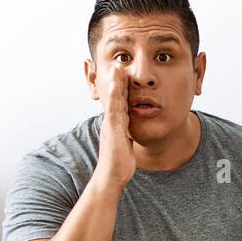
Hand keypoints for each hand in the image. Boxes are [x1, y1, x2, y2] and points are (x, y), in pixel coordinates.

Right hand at [97, 62, 136, 189]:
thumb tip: (130, 139)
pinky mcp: (112, 128)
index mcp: (116, 125)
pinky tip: (117, 83)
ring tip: (117, 66)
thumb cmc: (119, 165)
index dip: (122, 90)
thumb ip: (127, 140)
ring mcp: (111, 124)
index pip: (120, 103)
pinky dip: (115, 94)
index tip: (125, 76)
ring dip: (115, 82)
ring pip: (113, 99)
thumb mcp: (125, 148)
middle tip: (119, 63)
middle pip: (115, 97)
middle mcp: (111, 122)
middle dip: (117, 81)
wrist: (111, 177)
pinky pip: (113, 108)